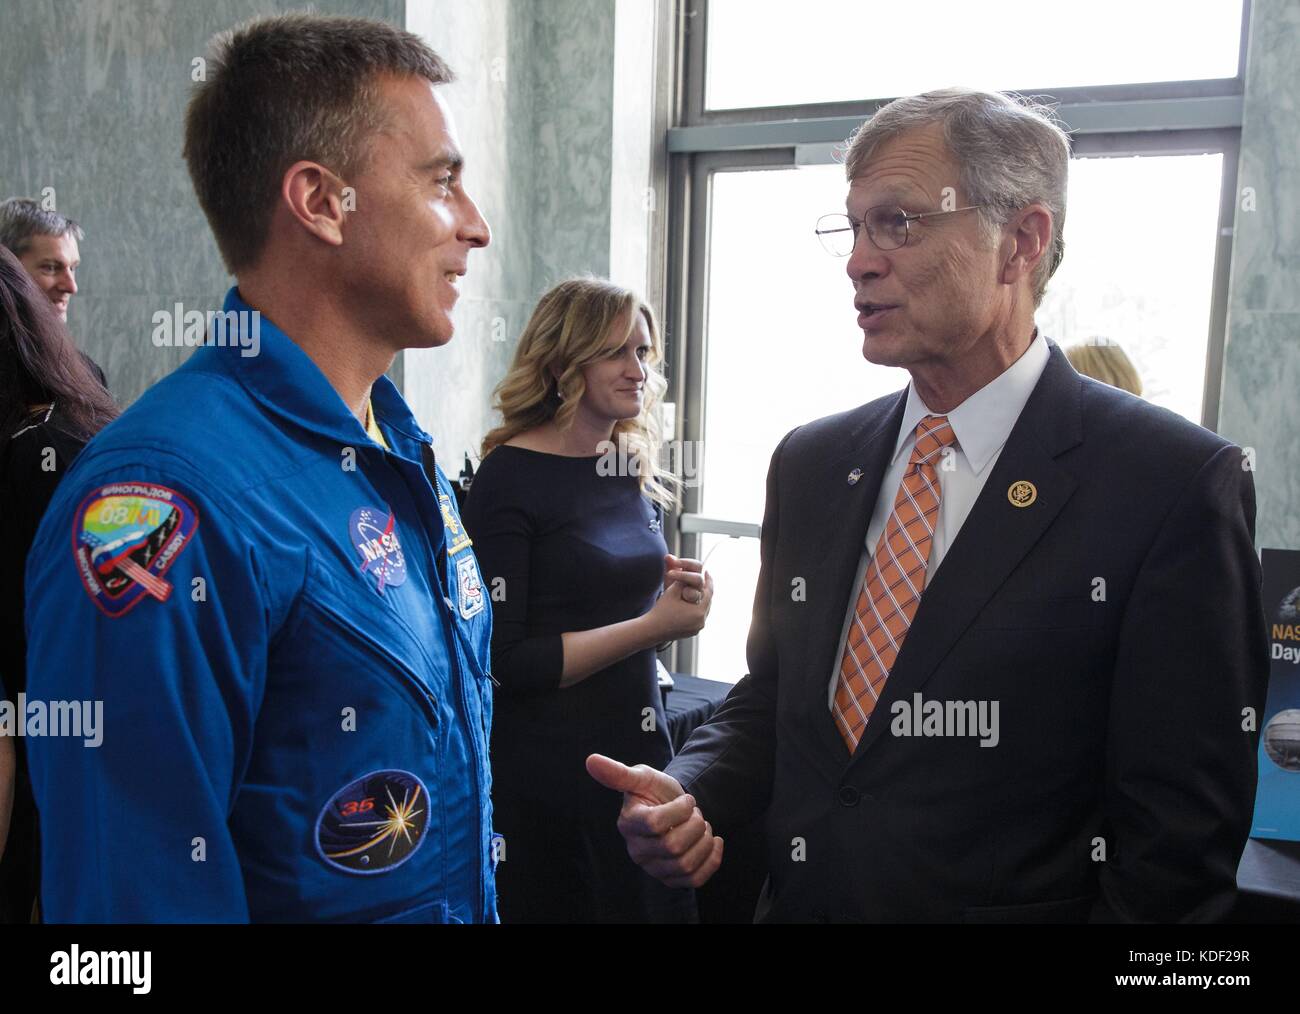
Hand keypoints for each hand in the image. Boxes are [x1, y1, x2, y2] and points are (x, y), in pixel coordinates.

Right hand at [586, 754, 723, 888]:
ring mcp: (653, 868)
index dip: (679, 809)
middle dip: (694, 825)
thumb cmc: (654, 791)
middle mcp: (637, 851)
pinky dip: (711, 860)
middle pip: (673, 847)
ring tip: (701, 826)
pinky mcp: (670, 879)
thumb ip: (618, 773)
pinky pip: (695, 880)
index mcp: (628, 824)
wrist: (671, 808)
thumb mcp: (641, 777)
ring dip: (703, 841)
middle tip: (694, 814)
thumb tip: (590, 760)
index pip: (656, 823)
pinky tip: (713, 842)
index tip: (686, 799)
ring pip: (686, 865)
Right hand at [645, 554, 713, 642]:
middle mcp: (701, 622)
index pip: (709, 593)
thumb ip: (685, 580)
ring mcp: (697, 629)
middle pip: (708, 602)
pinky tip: (692, 602)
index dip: (708, 581)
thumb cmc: (661, 609)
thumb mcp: (673, 591)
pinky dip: (696, 610)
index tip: (707, 572)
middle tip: (704, 579)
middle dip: (705, 590)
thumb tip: (693, 569)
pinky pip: (698, 618)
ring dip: (701, 600)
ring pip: (703, 611)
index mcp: (699, 612)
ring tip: (699, 589)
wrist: (651, 630)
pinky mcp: (692, 632)